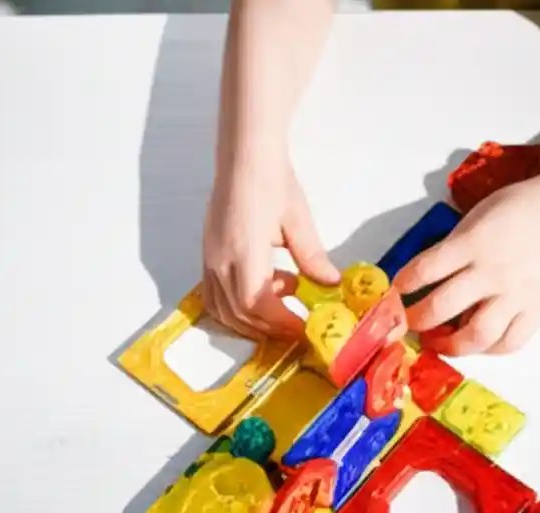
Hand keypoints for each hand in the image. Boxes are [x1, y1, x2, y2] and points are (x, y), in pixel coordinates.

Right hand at [202, 154, 339, 338]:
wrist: (244, 159)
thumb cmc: (272, 183)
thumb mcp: (298, 221)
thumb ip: (312, 257)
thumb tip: (331, 283)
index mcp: (244, 252)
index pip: (257, 303)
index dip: (279, 322)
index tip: (302, 327)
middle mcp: (220, 261)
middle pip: (239, 313)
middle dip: (269, 327)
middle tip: (297, 324)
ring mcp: (209, 259)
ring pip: (223, 310)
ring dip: (252, 319)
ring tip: (281, 301)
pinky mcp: (207, 256)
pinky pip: (214, 296)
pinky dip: (235, 307)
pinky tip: (261, 290)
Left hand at [394, 161, 539, 355]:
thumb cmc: (521, 206)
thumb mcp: (478, 214)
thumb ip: (454, 245)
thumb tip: (427, 275)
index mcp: (474, 242)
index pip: (425, 270)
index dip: (403, 286)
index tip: (395, 293)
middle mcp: (493, 272)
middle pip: (442, 308)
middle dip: (416, 321)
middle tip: (408, 323)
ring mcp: (517, 295)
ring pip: (476, 335)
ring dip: (449, 346)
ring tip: (438, 342)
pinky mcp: (538, 310)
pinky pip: (510, 342)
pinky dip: (489, 349)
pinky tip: (477, 342)